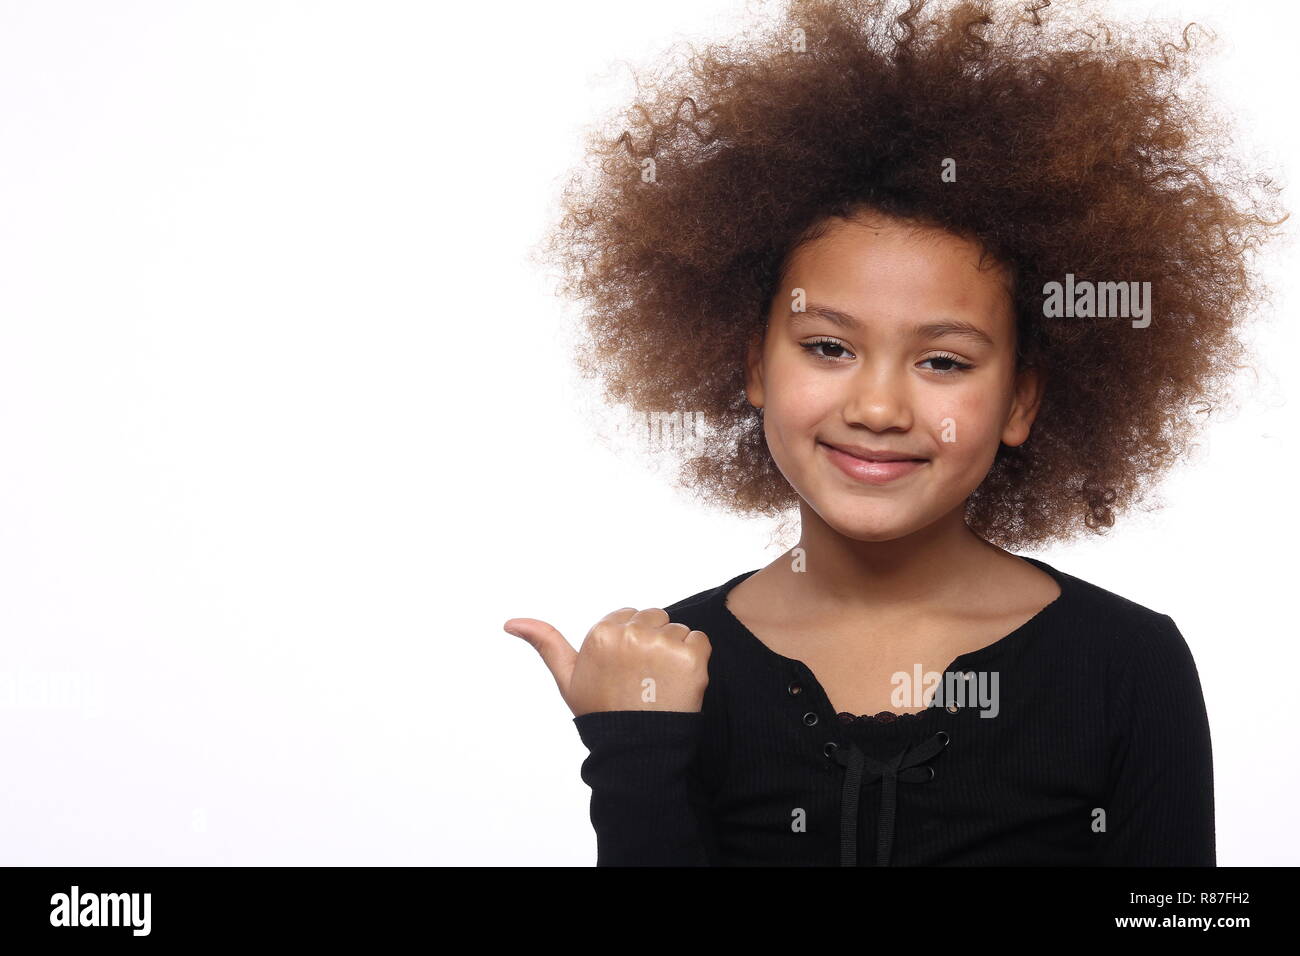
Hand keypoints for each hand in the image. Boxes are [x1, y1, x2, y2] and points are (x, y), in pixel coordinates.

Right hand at [504, 607, 710, 717]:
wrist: (637, 751)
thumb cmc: (601, 713)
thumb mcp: (568, 678)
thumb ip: (544, 642)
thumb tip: (509, 622)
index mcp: (601, 633)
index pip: (629, 616)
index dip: (631, 642)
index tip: (626, 670)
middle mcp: (630, 633)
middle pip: (655, 618)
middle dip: (653, 641)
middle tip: (645, 678)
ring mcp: (662, 643)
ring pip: (677, 629)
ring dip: (675, 651)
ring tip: (661, 682)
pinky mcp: (690, 657)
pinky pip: (700, 640)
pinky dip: (696, 659)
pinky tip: (680, 683)